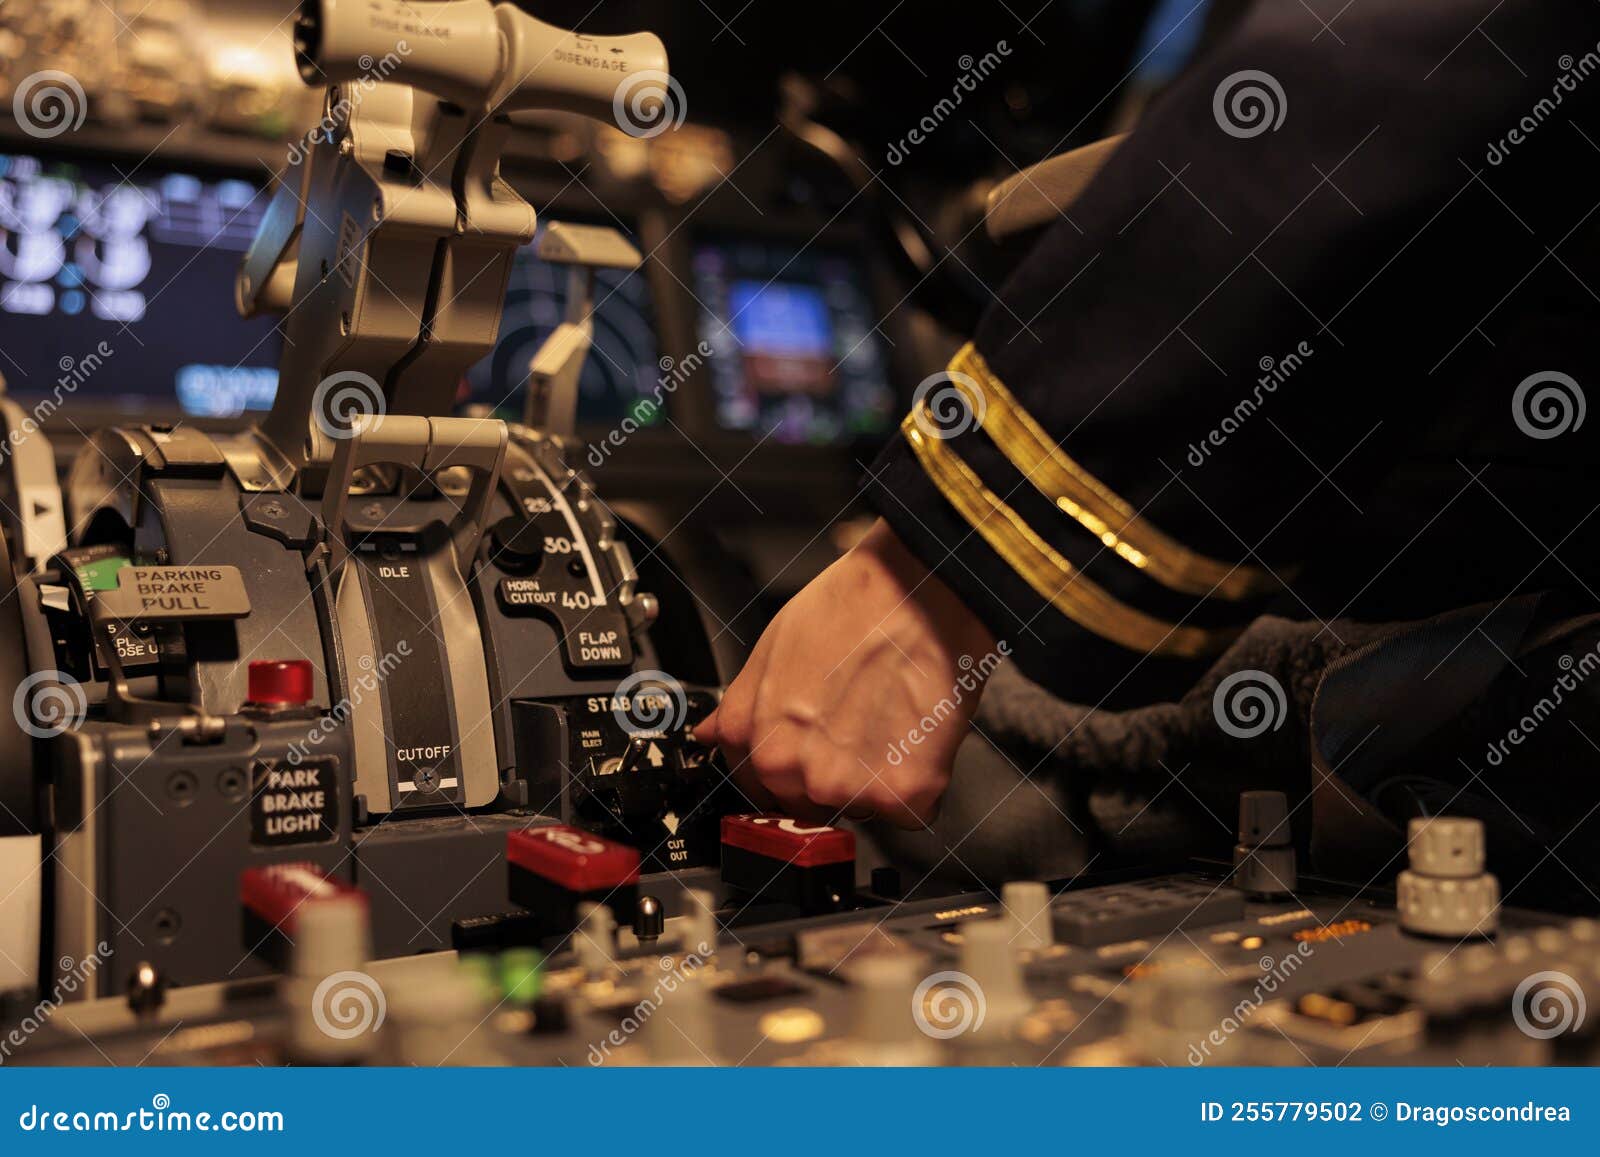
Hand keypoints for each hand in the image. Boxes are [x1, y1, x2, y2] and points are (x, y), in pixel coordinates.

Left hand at [693, 519, 999, 828]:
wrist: (918, 590)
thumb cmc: (852, 607)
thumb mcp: (769, 648)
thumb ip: (740, 707)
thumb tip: (709, 737)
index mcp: (753, 737)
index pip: (762, 789)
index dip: (795, 769)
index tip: (817, 751)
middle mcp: (790, 768)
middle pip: (814, 805)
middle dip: (839, 775)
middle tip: (864, 722)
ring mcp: (844, 786)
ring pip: (864, 808)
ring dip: (881, 779)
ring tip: (892, 718)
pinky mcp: (900, 793)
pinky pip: (912, 811)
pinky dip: (922, 784)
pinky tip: (918, 734)